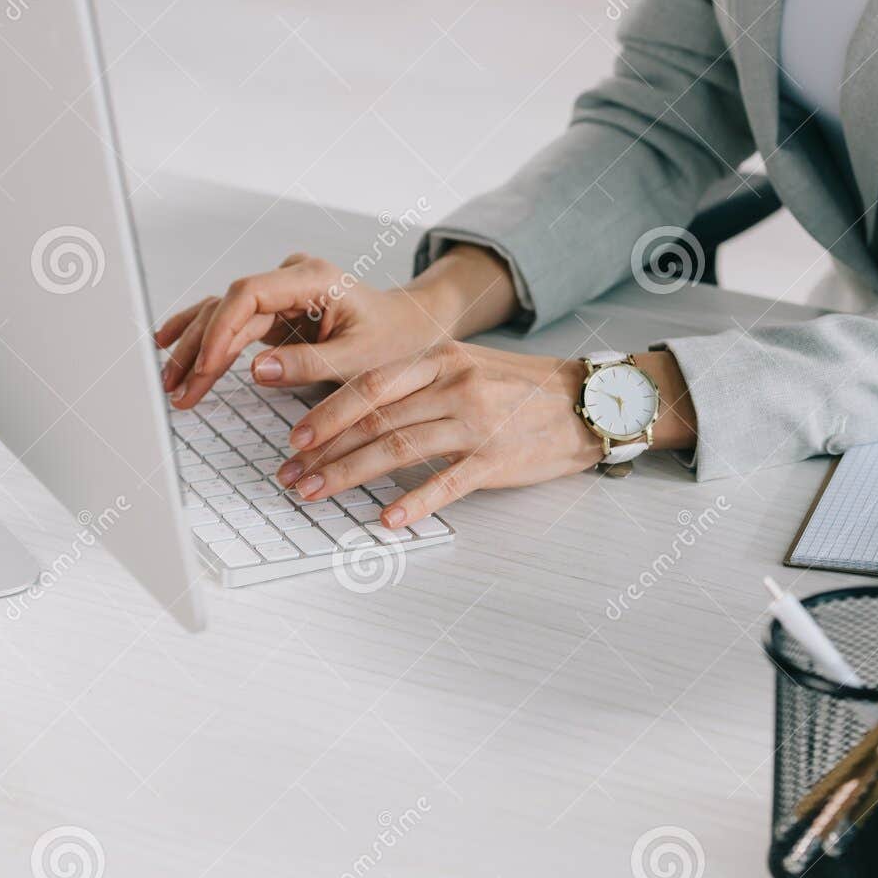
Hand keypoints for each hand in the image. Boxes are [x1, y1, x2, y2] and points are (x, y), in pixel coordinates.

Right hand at [154, 244, 519, 409]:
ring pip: (222, 314)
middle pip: (227, 306)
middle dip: (200, 349)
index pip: (248, 293)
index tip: (206, 367)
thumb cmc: (396, 340)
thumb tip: (255, 370)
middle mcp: (290, 277)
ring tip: (171, 384)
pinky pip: (231, 322)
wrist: (412, 328)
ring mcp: (280, 293)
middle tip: (177, 389)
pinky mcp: (275, 312)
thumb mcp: (359, 360)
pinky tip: (171, 348)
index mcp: (313, 278)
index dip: (220, 329)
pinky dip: (204, 338)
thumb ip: (309, 365)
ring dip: (195, 349)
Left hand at [274, 342, 603, 527]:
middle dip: (323, 451)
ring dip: (348, 474)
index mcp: (441, 359)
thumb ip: (419, 381)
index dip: (326, 413)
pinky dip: (412, 502)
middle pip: (374, 419)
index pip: (369, 385)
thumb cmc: (522, 388)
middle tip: (290, 476)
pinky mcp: (497, 459)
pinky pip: (446, 483)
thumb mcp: (468, 365)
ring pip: (397, 449)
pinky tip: (385, 519)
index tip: (294, 438)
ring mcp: (476, 423)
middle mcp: (454, 386)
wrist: (587, 401)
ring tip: (315, 495)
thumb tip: (360, 411)